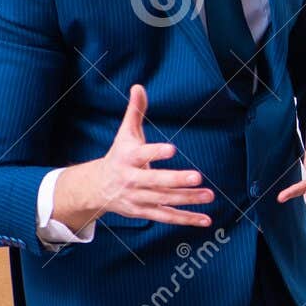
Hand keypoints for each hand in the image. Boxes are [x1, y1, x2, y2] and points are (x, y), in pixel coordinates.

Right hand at [52, 84, 213, 228]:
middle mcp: (131, 180)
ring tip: (209, 195)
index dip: (156, 152)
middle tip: (197, 177)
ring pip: (164, 201)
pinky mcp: (144, 212)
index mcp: (127, 158)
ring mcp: (138, 198)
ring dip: (187, 199)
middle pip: (155, 182)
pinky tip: (205, 220)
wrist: (97, 188)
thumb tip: (139, 86)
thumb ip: (135, 112)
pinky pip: (167, 217)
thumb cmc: (118, 156)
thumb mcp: (124, 134)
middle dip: (176, 180)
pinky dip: (186, 219)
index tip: (172, 149)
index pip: (142, 154)